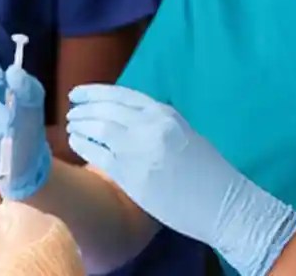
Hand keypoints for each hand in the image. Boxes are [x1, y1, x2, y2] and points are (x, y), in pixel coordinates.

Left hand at [68, 85, 295, 275]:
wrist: (223, 204)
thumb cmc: (208, 173)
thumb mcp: (185, 134)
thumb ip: (157, 123)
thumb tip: (128, 119)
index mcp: (165, 113)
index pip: (120, 94)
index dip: (94, 91)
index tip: (78, 93)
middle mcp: (149, 125)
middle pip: (105, 108)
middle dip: (83, 107)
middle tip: (71, 110)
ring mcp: (138, 148)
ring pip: (97, 127)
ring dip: (79, 124)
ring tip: (71, 126)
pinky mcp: (130, 173)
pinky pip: (95, 152)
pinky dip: (81, 144)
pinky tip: (75, 142)